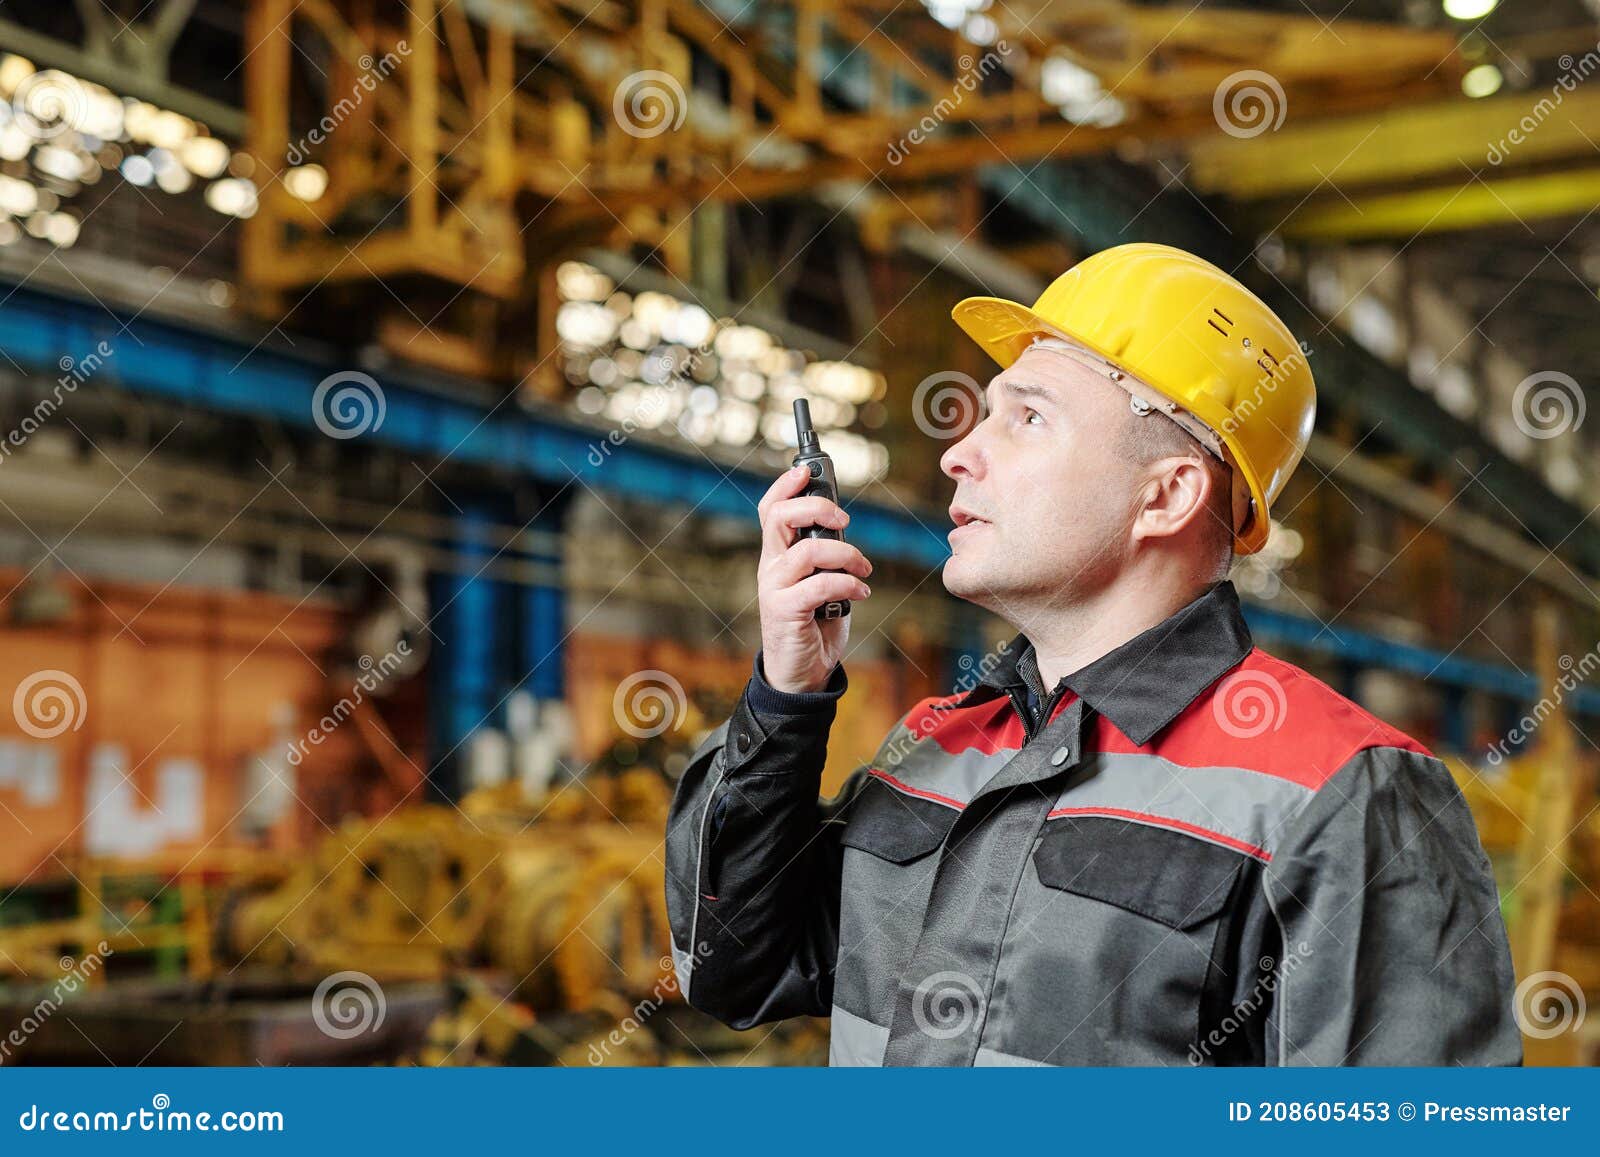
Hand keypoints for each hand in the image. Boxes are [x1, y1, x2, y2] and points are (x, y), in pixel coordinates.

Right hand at [756, 464, 872, 693]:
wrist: (802, 672)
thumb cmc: (815, 623)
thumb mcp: (821, 580)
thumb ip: (826, 554)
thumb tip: (842, 523)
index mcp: (777, 554)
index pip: (771, 509)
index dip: (786, 484)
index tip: (807, 469)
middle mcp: (770, 566)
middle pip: (779, 516)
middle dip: (816, 507)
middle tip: (844, 520)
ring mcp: (774, 588)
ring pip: (807, 550)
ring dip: (845, 554)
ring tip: (863, 567)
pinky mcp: (785, 610)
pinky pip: (819, 584)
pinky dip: (847, 584)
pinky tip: (860, 592)